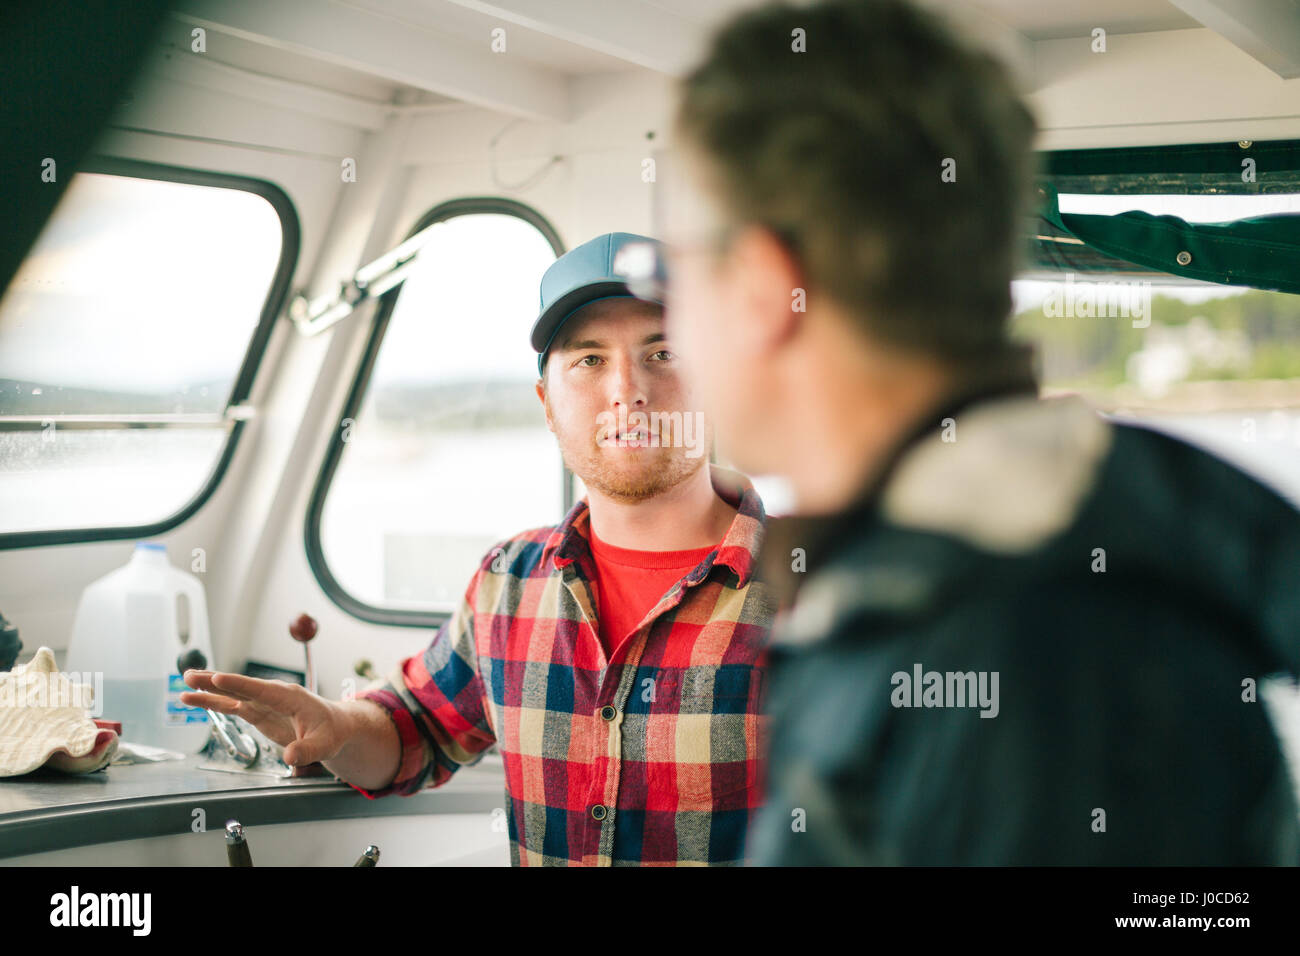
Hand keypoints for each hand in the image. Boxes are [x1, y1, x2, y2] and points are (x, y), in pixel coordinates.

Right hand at [180, 670, 349, 766]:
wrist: (334, 726)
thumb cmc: (331, 732)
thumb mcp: (324, 744)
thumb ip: (307, 750)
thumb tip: (290, 758)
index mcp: (290, 697)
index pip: (260, 689)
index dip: (238, 685)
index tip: (217, 678)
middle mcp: (274, 695)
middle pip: (240, 687)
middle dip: (215, 681)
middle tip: (189, 676)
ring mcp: (264, 702)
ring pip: (232, 694)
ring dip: (209, 690)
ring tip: (185, 685)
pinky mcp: (258, 712)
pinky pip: (233, 705)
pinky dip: (215, 702)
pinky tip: (196, 699)